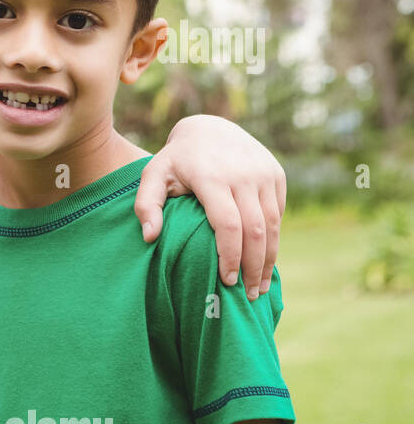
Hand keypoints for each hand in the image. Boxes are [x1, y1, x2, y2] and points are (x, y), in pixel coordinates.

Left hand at [136, 115, 286, 299]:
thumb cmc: (176, 160)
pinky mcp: (276, 175)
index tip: (227, 281)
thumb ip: (146, 205)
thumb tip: (149, 237)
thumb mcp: (152, 176)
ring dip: (269, 259)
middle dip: (254, 267)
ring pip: (273, 225)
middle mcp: (244, 175)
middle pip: (256, 230)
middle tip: (248, 295)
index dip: (230, 256)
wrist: (210, 127)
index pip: (228, 224)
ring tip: (260, 287)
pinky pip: (278, 214)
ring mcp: (264, 174)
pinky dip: (273, 240)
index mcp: (213, 178)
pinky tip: (264, 261)